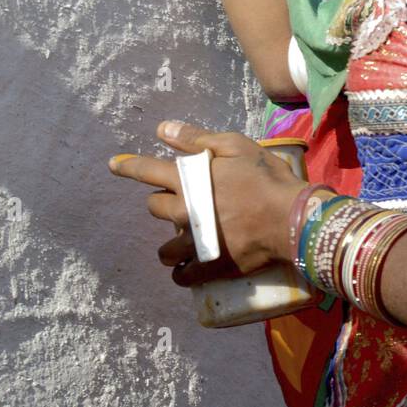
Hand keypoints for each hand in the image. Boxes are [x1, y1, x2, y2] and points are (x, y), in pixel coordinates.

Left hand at [108, 119, 302, 286]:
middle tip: (188, 201)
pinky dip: (183, 272)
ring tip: (185, 240)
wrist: (293, 219)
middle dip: (165, 202)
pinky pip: (183, 276)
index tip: (113, 165)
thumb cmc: (266, 177)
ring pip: (164, 248)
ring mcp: (195, 243)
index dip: (128, 166)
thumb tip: (163, 130)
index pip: (147, 171)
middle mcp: (184, 213)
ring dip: (170, 242)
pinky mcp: (210, 267)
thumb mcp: (235, 146)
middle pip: (154, 208)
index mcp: (187, 181)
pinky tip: (188, 269)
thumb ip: (197, 139)